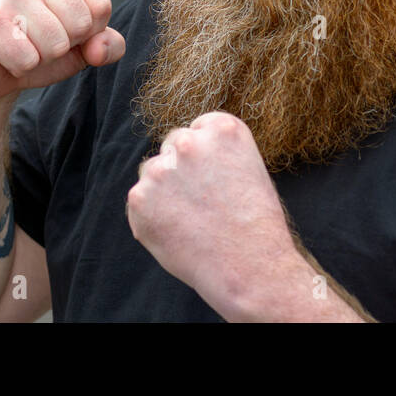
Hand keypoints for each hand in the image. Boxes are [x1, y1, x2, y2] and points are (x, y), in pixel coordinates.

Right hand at [0, 0, 125, 103]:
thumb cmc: (41, 49)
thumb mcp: (83, 48)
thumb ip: (108, 46)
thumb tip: (98, 50)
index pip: (101, 7)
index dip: (88, 32)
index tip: (64, 30)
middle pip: (81, 24)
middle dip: (65, 45)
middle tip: (40, 41)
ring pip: (56, 44)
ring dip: (43, 58)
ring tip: (25, 47)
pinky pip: (28, 59)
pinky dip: (22, 67)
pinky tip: (7, 55)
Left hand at [126, 111, 298, 316]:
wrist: (249, 267)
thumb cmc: (255, 224)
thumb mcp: (248, 169)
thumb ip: (215, 153)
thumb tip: (181, 156)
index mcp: (222, 128)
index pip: (199, 129)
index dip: (205, 158)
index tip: (213, 179)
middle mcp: (189, 141)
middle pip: (173, 146)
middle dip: (182, 169)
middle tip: (201, 203)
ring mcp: (161, 170)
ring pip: (153, 172)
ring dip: (164, 191)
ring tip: (192, 221)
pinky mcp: (140, 199)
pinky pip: (141, 201)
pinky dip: (152, 217)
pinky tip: (178, 232)